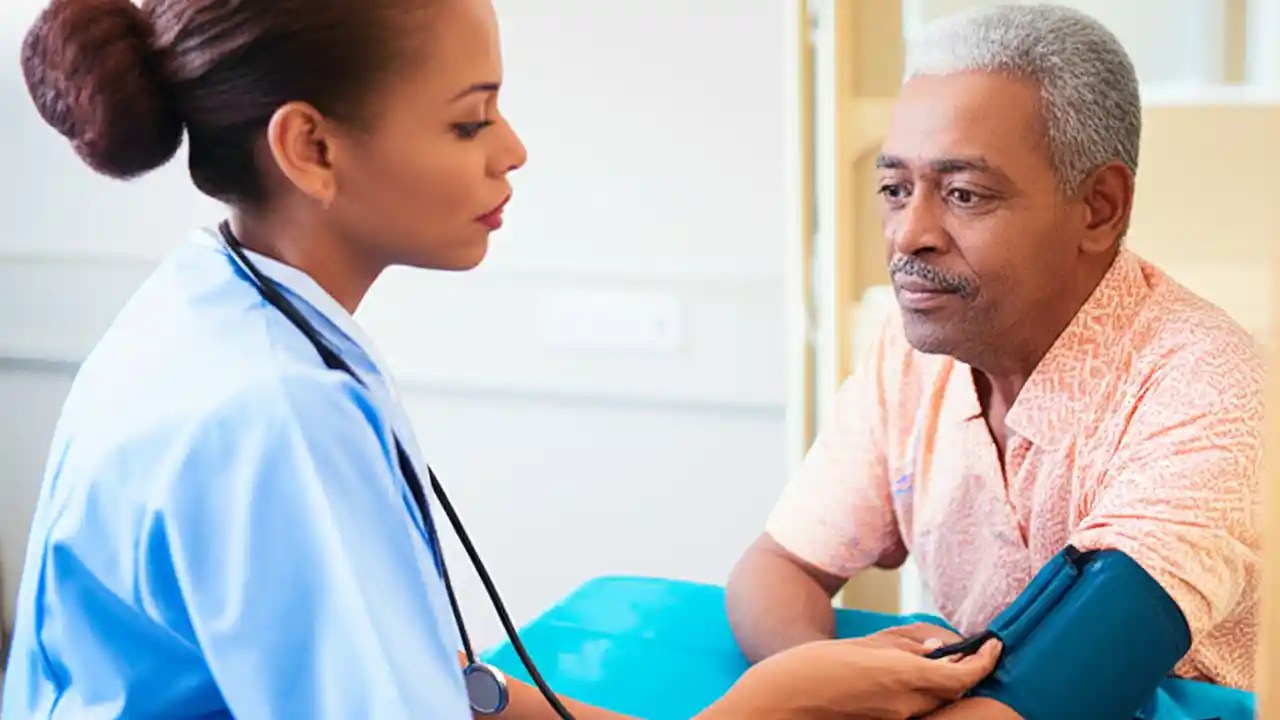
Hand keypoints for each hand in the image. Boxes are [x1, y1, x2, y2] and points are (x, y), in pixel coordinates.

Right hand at [718, 630, 1000, 719]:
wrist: (773, 706)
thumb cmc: (807, 670)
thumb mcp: (857, 647)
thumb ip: (900, 646)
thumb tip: (936, 646)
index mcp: (900, 677)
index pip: (963, 674)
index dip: (985, 660)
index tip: (994, 644)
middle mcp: (904, 706)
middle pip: (950, 689)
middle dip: (960, 670)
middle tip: (958, 649)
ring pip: (930, 700)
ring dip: (935, 683)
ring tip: (921, 660)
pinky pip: (909, 710)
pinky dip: (915, 695)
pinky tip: (895, 680)